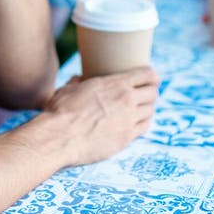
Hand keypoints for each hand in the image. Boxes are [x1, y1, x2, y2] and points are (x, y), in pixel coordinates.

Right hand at [43, 67, 159, 165]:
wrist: (60, 137)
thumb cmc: (61, 111)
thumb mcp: (69, 88)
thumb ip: (79, 82)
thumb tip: (79, 79)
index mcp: (114, 83)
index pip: (147, 75)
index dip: (152, 75)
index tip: (152, 77)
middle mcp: (126, 100)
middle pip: (153, 93)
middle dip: (151, 92)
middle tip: (146, 93)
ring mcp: (128, 120)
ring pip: (150, 111)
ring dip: (147, 108)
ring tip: (141, 109)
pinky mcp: (126, 138)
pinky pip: (144, 128)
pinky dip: (142, 124)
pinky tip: (136, 123)